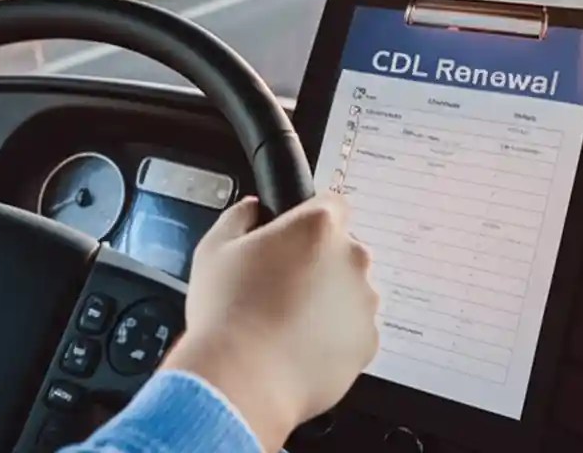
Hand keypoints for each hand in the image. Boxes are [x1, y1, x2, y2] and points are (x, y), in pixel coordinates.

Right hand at [161, 195, 378, 451]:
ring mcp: (364, 302)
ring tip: (285, 321)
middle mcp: (352, 259)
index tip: (290, 239)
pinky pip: (352, 329)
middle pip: (341, 250)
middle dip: (316, 263)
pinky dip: (333, 335)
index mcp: (318, 227)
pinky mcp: (368, 342)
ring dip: (327, 299)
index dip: (306, 220)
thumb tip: (252, 209)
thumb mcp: (214, 248)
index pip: (331, 204)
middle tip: (279, 285)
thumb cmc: (226, 312)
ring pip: (349, 291)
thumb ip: (239, 216)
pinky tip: (297, 344)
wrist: (242, 379)